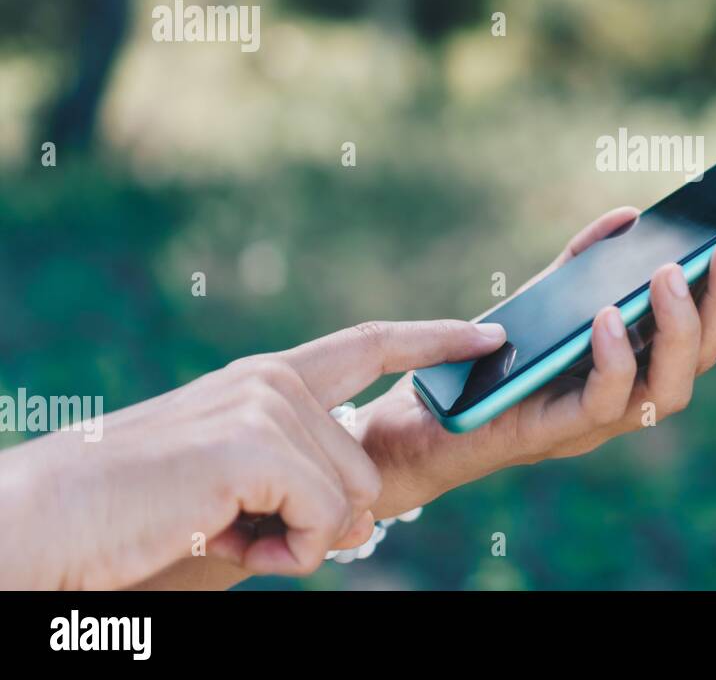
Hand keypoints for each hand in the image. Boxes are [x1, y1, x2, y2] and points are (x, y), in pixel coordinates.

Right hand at [0, 319, 503, 588]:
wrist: (50, 519)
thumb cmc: (137, 507)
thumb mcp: (231, 481)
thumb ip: (300, 476)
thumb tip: (366, 517)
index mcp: (268, 379)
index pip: (370, 345)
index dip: (434, 340)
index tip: (490, 336)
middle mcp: (274, 381)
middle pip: (363, 469)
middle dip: (316, 521)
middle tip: (237, 526)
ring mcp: (266, 407)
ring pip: (348, 502)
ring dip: (291, 541)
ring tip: (219, 528)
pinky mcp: (256, 446)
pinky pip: (324, 523)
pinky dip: (285, 555)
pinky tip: (225, 540)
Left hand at [356, 208, 715, 519]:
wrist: (429, 418)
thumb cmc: (496, 360)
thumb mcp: (547, 298)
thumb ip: (587, 262)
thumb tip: (630, 217)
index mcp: (637, 364)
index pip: (702, 328)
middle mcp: (631, 397)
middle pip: (701, 357)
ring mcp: (599, 422)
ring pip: (666, 391)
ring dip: (677, 331)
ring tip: (669, 276)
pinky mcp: (556, 434)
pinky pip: (601, 404)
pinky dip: (613, 361)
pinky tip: (606, 317)